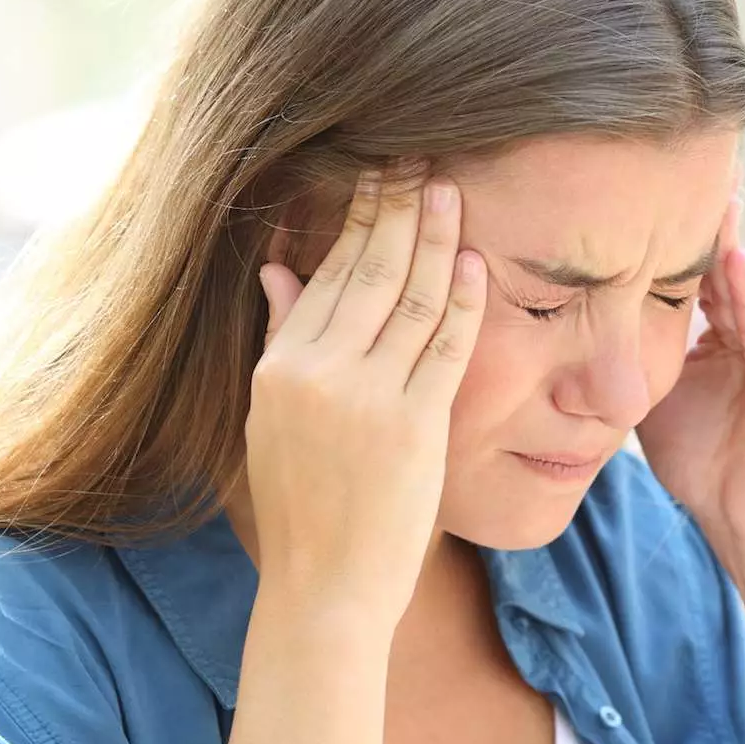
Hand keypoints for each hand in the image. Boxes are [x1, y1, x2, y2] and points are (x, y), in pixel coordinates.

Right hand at [245, 169, 485, 620]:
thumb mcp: (272, 420)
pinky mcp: (415, 425)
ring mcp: (368, 398)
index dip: (356, 220)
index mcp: (279, 368)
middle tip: (419, 156)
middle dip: (396, 209)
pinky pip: (444, 346)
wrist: (325, 586)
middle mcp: (318, 374)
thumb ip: (282, 340)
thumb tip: (277, 269)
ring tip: (449, 188)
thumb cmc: (304, 506)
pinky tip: (472, 259)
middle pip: (368, 272)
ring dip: (433, 238)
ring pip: (409, 299)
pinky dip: (462, 299)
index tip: (376, 175)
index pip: (325, 275)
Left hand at [636, 194, 744, 569]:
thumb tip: (573, 313)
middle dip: (708, 220)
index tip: (635, 182)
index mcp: (731, 326)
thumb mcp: (656, 390)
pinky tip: (735, 270)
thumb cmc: (702, 459)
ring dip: (732, 248)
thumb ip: (631, 347)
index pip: (702, 264)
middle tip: (678, 164)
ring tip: (709, 201)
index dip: (672, 228)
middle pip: (734, 262)